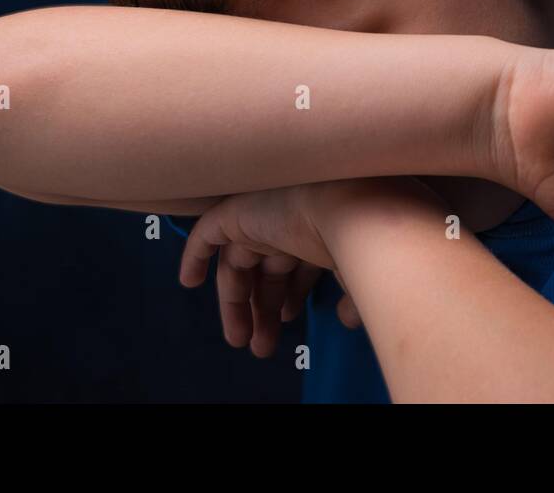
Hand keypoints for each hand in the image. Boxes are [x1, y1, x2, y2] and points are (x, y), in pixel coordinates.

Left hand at [178, 181, 395, 352]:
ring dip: (237, 303)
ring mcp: (263, 218)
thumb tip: (348, 318)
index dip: (293, 295)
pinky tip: (189, 283)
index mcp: (318, 234)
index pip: (298, 267)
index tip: (291, 321)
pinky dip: (195, 255)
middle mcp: (290, 224)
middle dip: (266, 309)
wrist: (350, 208)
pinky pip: (207, 234)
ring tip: (240, 339)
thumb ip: (351, 298)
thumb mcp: (360, 278)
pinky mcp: (238, 213)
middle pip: (267, 271)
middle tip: (262, 345)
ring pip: (239, 263)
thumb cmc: (364, 241)